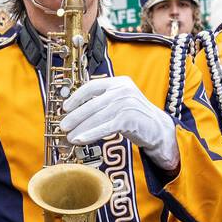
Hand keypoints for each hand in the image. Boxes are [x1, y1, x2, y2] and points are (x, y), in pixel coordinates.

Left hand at [60, 76, 179, 169]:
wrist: (159, 129)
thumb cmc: (135, 117)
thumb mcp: (119, 102)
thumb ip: (102, 101)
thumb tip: (74, 111)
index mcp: (118, 82)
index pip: (92, 86)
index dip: (76, 97)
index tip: (65, 107)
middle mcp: (122, 90)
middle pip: (91, 104)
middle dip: (74, 117)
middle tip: (63, 126)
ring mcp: (126, 104)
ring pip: (96, 117)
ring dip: (80, 128)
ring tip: (69, 136)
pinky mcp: (129, 119)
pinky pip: (104, 128)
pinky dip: (90, 134)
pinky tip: (80, 139)